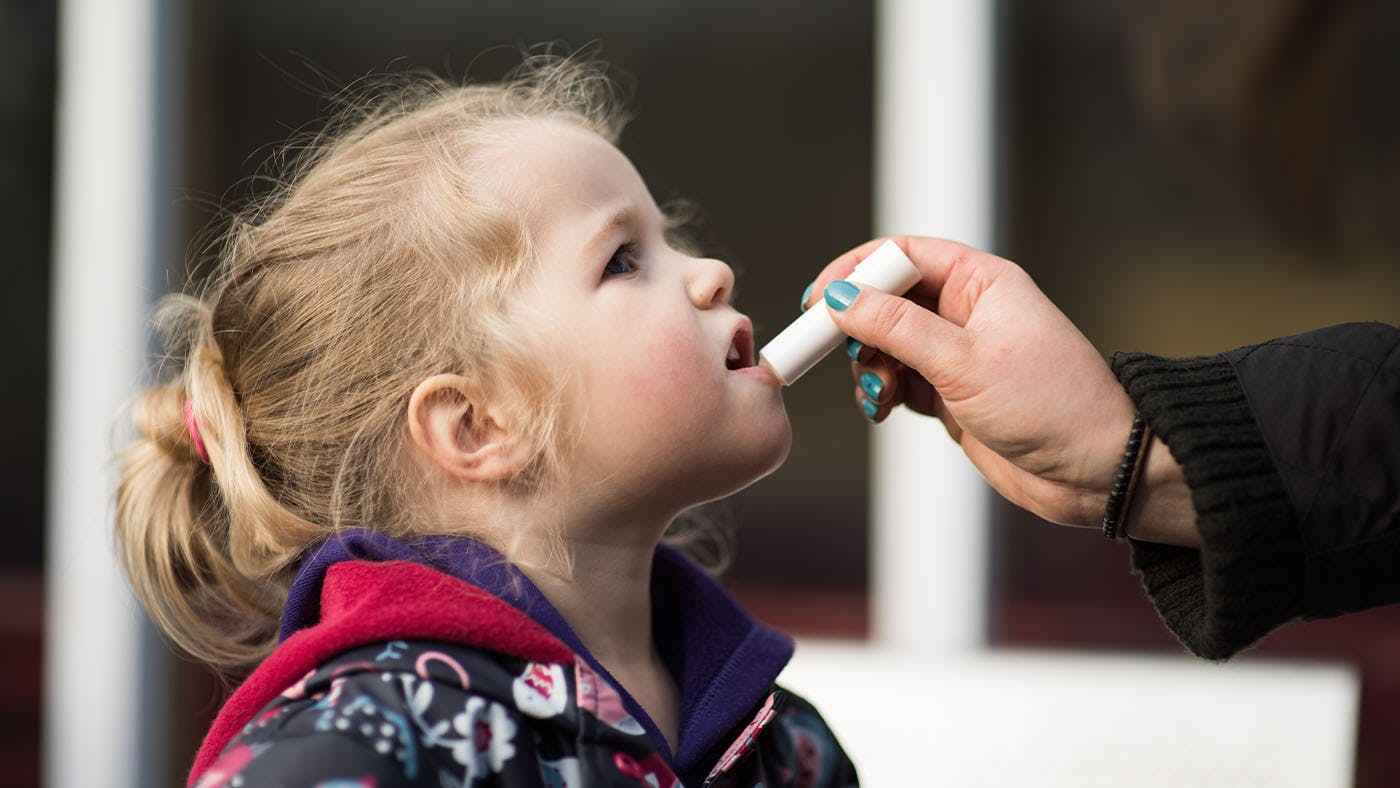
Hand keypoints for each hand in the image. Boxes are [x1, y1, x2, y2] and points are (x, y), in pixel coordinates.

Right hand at [806, 237, 1166, 532]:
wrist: (1094, 471)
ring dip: (868, 366)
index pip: (903, 255)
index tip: (818, 300)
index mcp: (980, 282)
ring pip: (886, 344)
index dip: (856, 271)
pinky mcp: (951, 394)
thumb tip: (841, 299)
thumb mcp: (964, 361)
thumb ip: (897, 328)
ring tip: (878, 393)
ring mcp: (957, 354)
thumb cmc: (1051, 405)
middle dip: (856, 325)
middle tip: (831, 352)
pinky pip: (898, 381)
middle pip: (887, 299)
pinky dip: (882, 392)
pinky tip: (883, 409)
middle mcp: (966, 311)